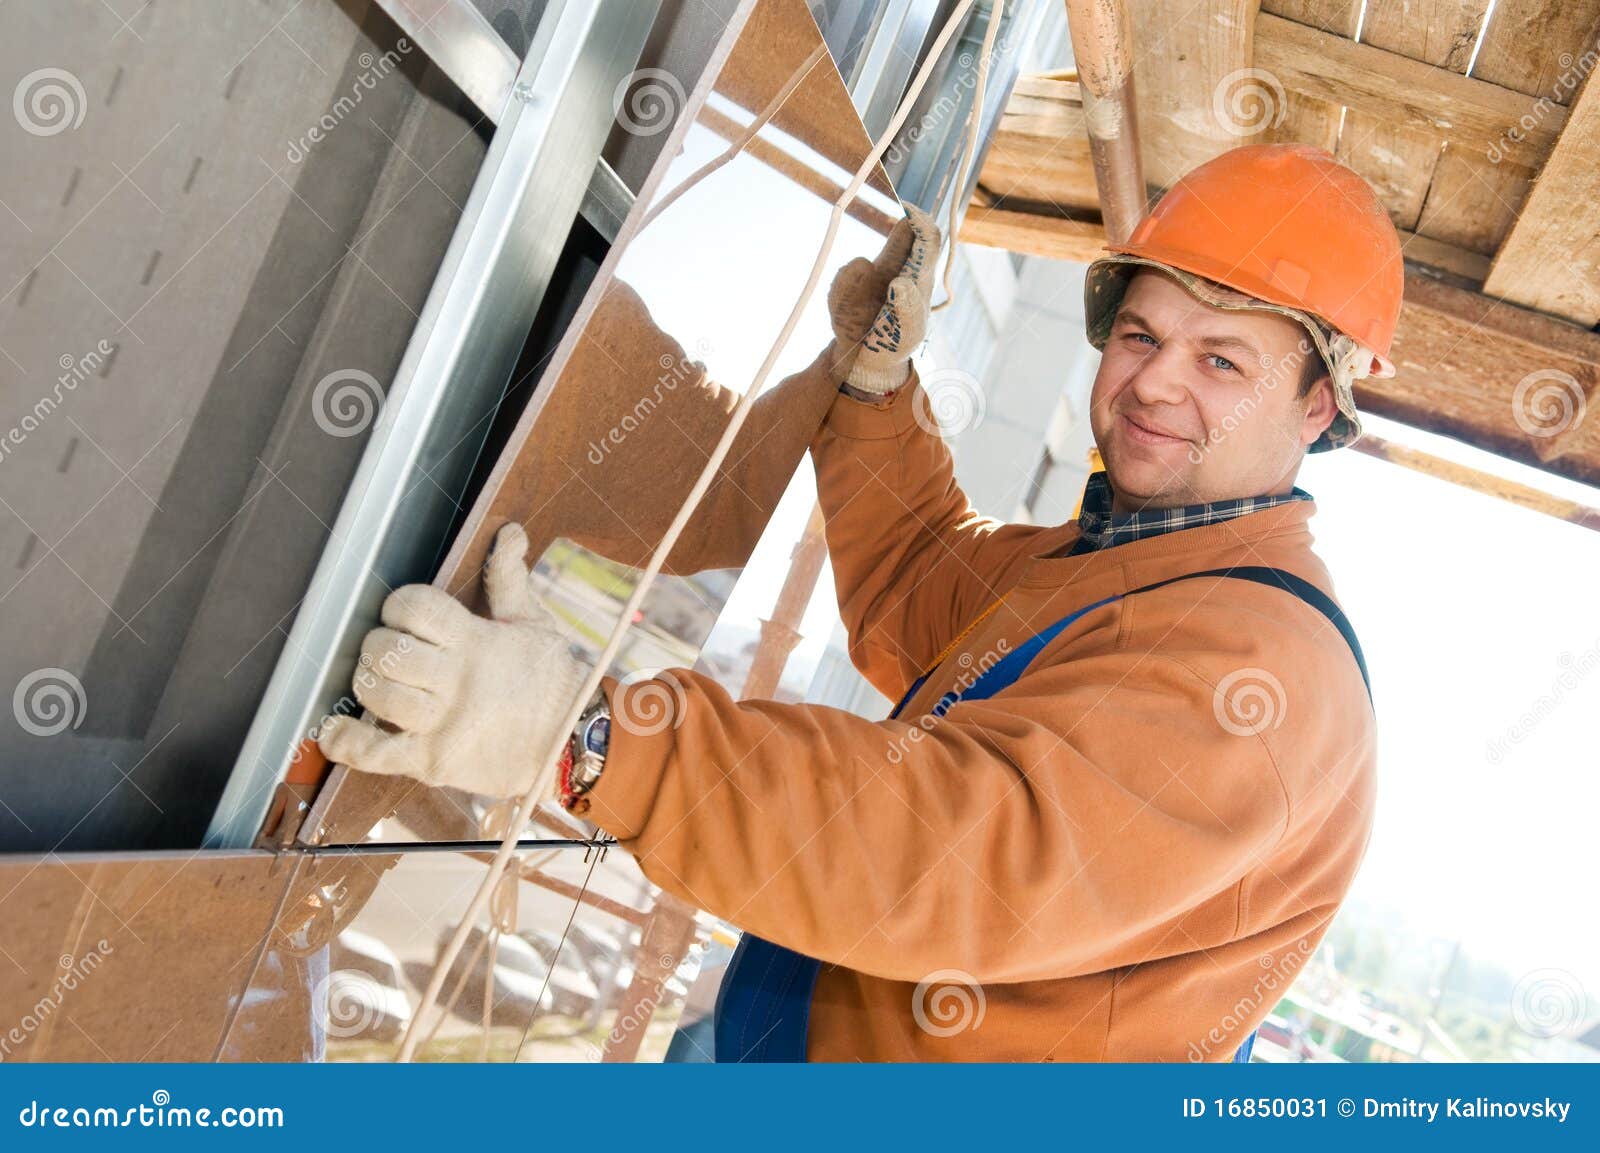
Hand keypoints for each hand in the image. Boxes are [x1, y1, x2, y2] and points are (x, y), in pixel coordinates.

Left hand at [317, 523, 590, 798]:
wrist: (574, 741)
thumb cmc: (551, 678)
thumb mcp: (532, 623)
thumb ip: (508, 579)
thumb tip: (508, 533)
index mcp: (476, 640)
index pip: (414, 607)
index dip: (398, 606)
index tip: (401, 616)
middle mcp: (456, 680)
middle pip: (388, 651)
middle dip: (377, 647)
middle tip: (387, 652)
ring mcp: (444, 723)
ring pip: (380, 696)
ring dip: (368, 686)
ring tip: (378, 684)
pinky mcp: (435, 761)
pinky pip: (377, 753)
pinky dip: (348, 743)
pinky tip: (334, 732)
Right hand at [826, 203, 940, 394]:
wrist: (869, 360)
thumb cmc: (897, 342)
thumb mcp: (910, 331)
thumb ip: (909, 309)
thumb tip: (900, 282)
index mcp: (919, 276)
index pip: (927, 239)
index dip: (921, 221)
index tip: (908, 213)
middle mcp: (895, 268)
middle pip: (901, 235)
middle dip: (895, 224)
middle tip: (885, 221)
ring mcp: (870, 276)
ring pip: (861, 266)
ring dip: (855, 285)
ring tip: (859, 312)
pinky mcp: (846, 289)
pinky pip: (840, 283)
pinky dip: (842, 296)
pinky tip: (848, 318)